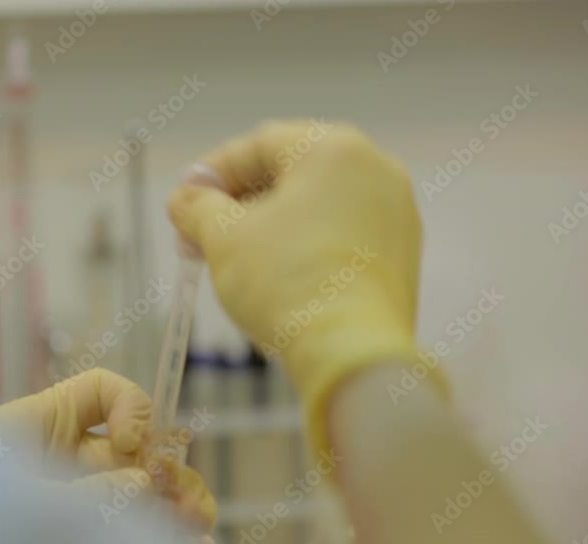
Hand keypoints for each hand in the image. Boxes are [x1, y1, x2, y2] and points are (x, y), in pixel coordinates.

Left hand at [0, 368, 216, 543]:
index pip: (103, 389)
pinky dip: (168, 536)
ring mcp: (85, 497)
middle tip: (176, 496)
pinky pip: (140, 527)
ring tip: (197, 526)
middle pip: (140, 446)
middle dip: (167, 465)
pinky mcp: (91, 530)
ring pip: (151, 490)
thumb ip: (76, 490)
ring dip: (181, 502)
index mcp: (42, 425)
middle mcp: (70, 458)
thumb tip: (138, 483)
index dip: (130, 406)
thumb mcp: (10, 493)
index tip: (128, 445)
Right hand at [168, 120, 448, 455]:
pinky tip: (278, 277)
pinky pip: (343, 235)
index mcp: (335, 149)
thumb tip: (185, 199)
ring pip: (319, 206)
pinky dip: (307, 246)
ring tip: (234, 260)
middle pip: (292, 172)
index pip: (260, 144)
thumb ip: (198, 207)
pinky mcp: (402, 255)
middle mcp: (376, 169)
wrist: (353, 354)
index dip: (213, 172)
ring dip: (271, 226)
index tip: (185, 202)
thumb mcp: (224, 239)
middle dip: (240, 202)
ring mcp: (396, 213)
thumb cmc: (287, 284)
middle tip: (201, 234)